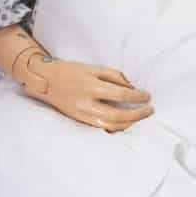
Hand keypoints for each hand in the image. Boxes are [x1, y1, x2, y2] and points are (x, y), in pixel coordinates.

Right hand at [21, 55, 153, 131]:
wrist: (46, 81)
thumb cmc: (71, 71)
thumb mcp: (92, 68)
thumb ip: (113, 76)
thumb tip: (131, 87)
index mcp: (91, 86)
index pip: (121, 94)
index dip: (137, 96)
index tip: (147, 96)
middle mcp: (87, 104)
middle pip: (118, 115)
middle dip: (137, 114)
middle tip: (149, 110)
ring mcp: (83, 115)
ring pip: (111, 126)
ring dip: (129, 124)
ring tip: (140, 117)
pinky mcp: (80, 121)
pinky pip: (102, 128)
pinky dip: (116, 127)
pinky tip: (126, 123)